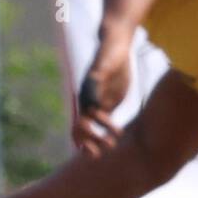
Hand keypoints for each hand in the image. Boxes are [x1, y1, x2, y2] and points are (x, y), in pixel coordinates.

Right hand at [73, 33, 131, 157]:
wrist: (116, 47)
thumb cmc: (109, 54)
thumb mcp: (104, 65)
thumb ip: (98, 78)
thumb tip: (93, 92)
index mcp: (86, 96)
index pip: (81, 121)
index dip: (85, 136)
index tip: (92, 146)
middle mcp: (90, 102)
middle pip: (84, 128)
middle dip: (92, 141)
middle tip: (106, 150)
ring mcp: (100, 103)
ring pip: (94, 127)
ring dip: (100, 139)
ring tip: (112, 146)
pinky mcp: (110, 102)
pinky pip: (106, 121)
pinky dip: (107, 132)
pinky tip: (115, 141)